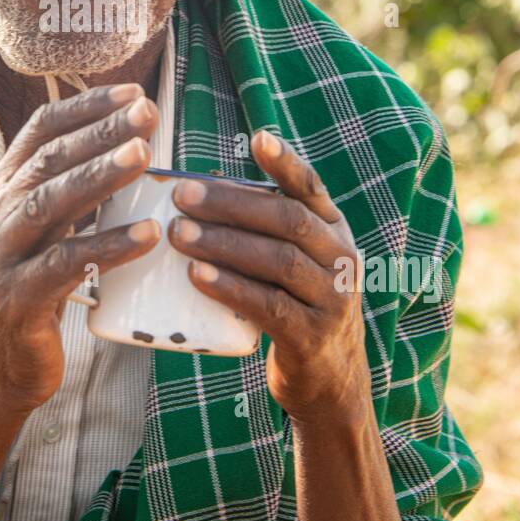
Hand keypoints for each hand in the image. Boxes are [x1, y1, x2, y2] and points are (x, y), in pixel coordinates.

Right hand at [0, 84, 159, 416]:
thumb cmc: (35, 294)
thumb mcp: (46, 235)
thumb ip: (74, 197)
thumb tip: (135, 153)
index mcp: (3, 193)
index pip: (40, 132)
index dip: (85, 108)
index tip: (133, 93)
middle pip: (48, 161)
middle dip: (100, 132)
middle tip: (147, 114)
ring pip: (50, 203)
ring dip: (99, 175)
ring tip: (143, 155)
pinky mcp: (15, 298)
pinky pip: (64, 264)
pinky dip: (107, 246)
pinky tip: (147, 236)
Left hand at [168, 130, 370, 426]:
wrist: (330, 381)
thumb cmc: (296, 307)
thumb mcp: (297, 264)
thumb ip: (267, 232)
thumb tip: (199, 195)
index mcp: (334, 232)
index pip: (312, 189)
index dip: (287, 163)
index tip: (258, 139)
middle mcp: (340, 259)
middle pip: (287, 220)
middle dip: (231, 205)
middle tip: (182, 196)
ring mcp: (332, 299)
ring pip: (277, 260)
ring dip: (223, 243)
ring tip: (178, 234)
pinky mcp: (312, 337)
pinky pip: (268, 306)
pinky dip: (230, 287)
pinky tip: (197, 275)